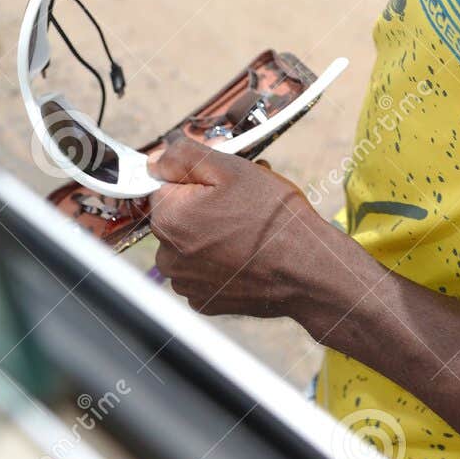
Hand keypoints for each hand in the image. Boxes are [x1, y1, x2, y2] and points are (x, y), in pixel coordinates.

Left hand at [149, 138, 323, 318]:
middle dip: (202, 206)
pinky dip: (218, 261)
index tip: (222, 185)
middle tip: (240, 203)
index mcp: (169, 219)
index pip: (164, 187)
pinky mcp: (204, 301)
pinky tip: (244, 254)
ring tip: (247, 229)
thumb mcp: (231, 168)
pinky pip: (202, 271)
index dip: (195, 180)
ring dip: (210, 234)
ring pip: (189, 244)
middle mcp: (168, 256)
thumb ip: (184, 158)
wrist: (304, 267)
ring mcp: (186, 283)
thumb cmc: (271, 216)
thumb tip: (155, 161)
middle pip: (177, 216)